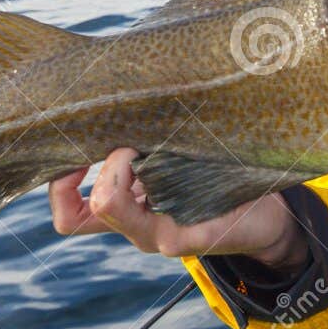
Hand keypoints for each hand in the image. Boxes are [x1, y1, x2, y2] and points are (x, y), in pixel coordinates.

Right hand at [48, 148, 307, 272]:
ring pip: (106, 204)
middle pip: (72, 215)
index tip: (80, 145)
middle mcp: (136, 230)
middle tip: (121, 141)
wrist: (270, 217)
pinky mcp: (184, 239)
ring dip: (117, 162)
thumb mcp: (174, 160)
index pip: (67, 213)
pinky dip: (146, 172)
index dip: (57, 182)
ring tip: (149, 143)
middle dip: (86, 164)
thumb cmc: (220, 175)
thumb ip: (144, 142)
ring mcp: (156, 238)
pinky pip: (148, 212)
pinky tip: (171, 152)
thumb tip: (115, 89)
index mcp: (126, 214)